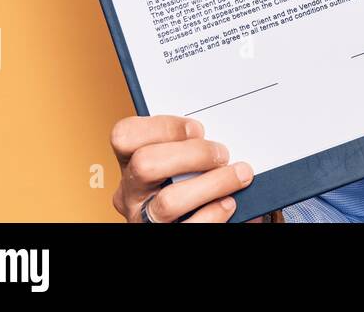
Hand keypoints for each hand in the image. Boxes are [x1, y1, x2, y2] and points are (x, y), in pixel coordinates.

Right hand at [110, 114, 262, 222]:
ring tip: (238, 176)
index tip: (196, 129)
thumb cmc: (191, 185)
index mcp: (131, 163)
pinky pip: (189, 226)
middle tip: (222, 154)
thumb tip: (223, 131)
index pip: (125, 135)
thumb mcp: (180, 161)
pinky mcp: (163, 236)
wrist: (195, 218)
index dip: (161, 127)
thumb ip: (189, 146)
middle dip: (192, 154)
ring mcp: (144, 218)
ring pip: (169, 201)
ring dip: (213, 184)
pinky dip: (214, 213)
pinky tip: (228, 203)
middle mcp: (131, 192)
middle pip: (144, 164)